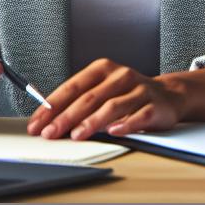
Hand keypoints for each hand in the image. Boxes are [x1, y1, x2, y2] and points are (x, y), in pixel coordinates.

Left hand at [25, 58, 184, 140]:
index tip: (37, 123)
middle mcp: (120, 75)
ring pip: (112, 106)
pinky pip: (139, 115)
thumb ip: (80, 101)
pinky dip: (126, 124)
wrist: (167, 94)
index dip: (52, 105)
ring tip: (77, 135)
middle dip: (66, 117)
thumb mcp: (103, 89)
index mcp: (102, 68)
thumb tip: (49, 120)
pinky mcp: (154, 105)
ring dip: (92, 122)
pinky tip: (114, 132)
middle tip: (50, 133)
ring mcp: (138, 89)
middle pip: (89, 97)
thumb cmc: (127, 94)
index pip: (72, 86)